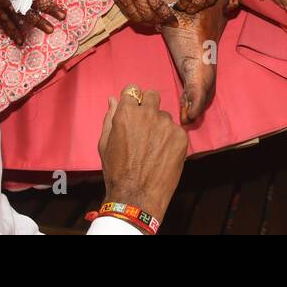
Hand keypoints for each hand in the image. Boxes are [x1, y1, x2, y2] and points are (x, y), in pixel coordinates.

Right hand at [98, 86, 187, 221]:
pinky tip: (163, 155)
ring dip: (160, 125)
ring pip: (165, 116)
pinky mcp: (181, 137)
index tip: (134, 110)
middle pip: (152, 96)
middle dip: (149, 105)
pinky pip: (176, 130)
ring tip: (154, 147)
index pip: (132, 90)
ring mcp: (167, 124)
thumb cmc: (116, 171)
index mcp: (127, 113)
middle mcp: (148, 114)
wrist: (136, 196)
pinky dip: (171, 139)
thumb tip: (113, 99)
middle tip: (146, 125)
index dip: (132, 100)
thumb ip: (110, 118)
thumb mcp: (105, 144)